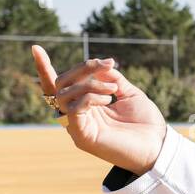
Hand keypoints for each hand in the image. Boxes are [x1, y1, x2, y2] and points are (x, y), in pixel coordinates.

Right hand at [31, 46, 166, 175]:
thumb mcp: (129, 93)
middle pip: (61, 84)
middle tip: (108, 65)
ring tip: (113, 89)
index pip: (60, 85)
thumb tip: (99, 65)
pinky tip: (107, 100)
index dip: (45, 67)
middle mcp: (77, 115)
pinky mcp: (82, 137)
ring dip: (90, 84)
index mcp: (86, 104)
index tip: (35, 48)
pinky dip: (89, 98)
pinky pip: (73, 110)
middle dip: (83, 68)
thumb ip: (112, 79)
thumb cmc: (145, 122)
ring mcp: (77, 126)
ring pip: (65, 95)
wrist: (158, 145)